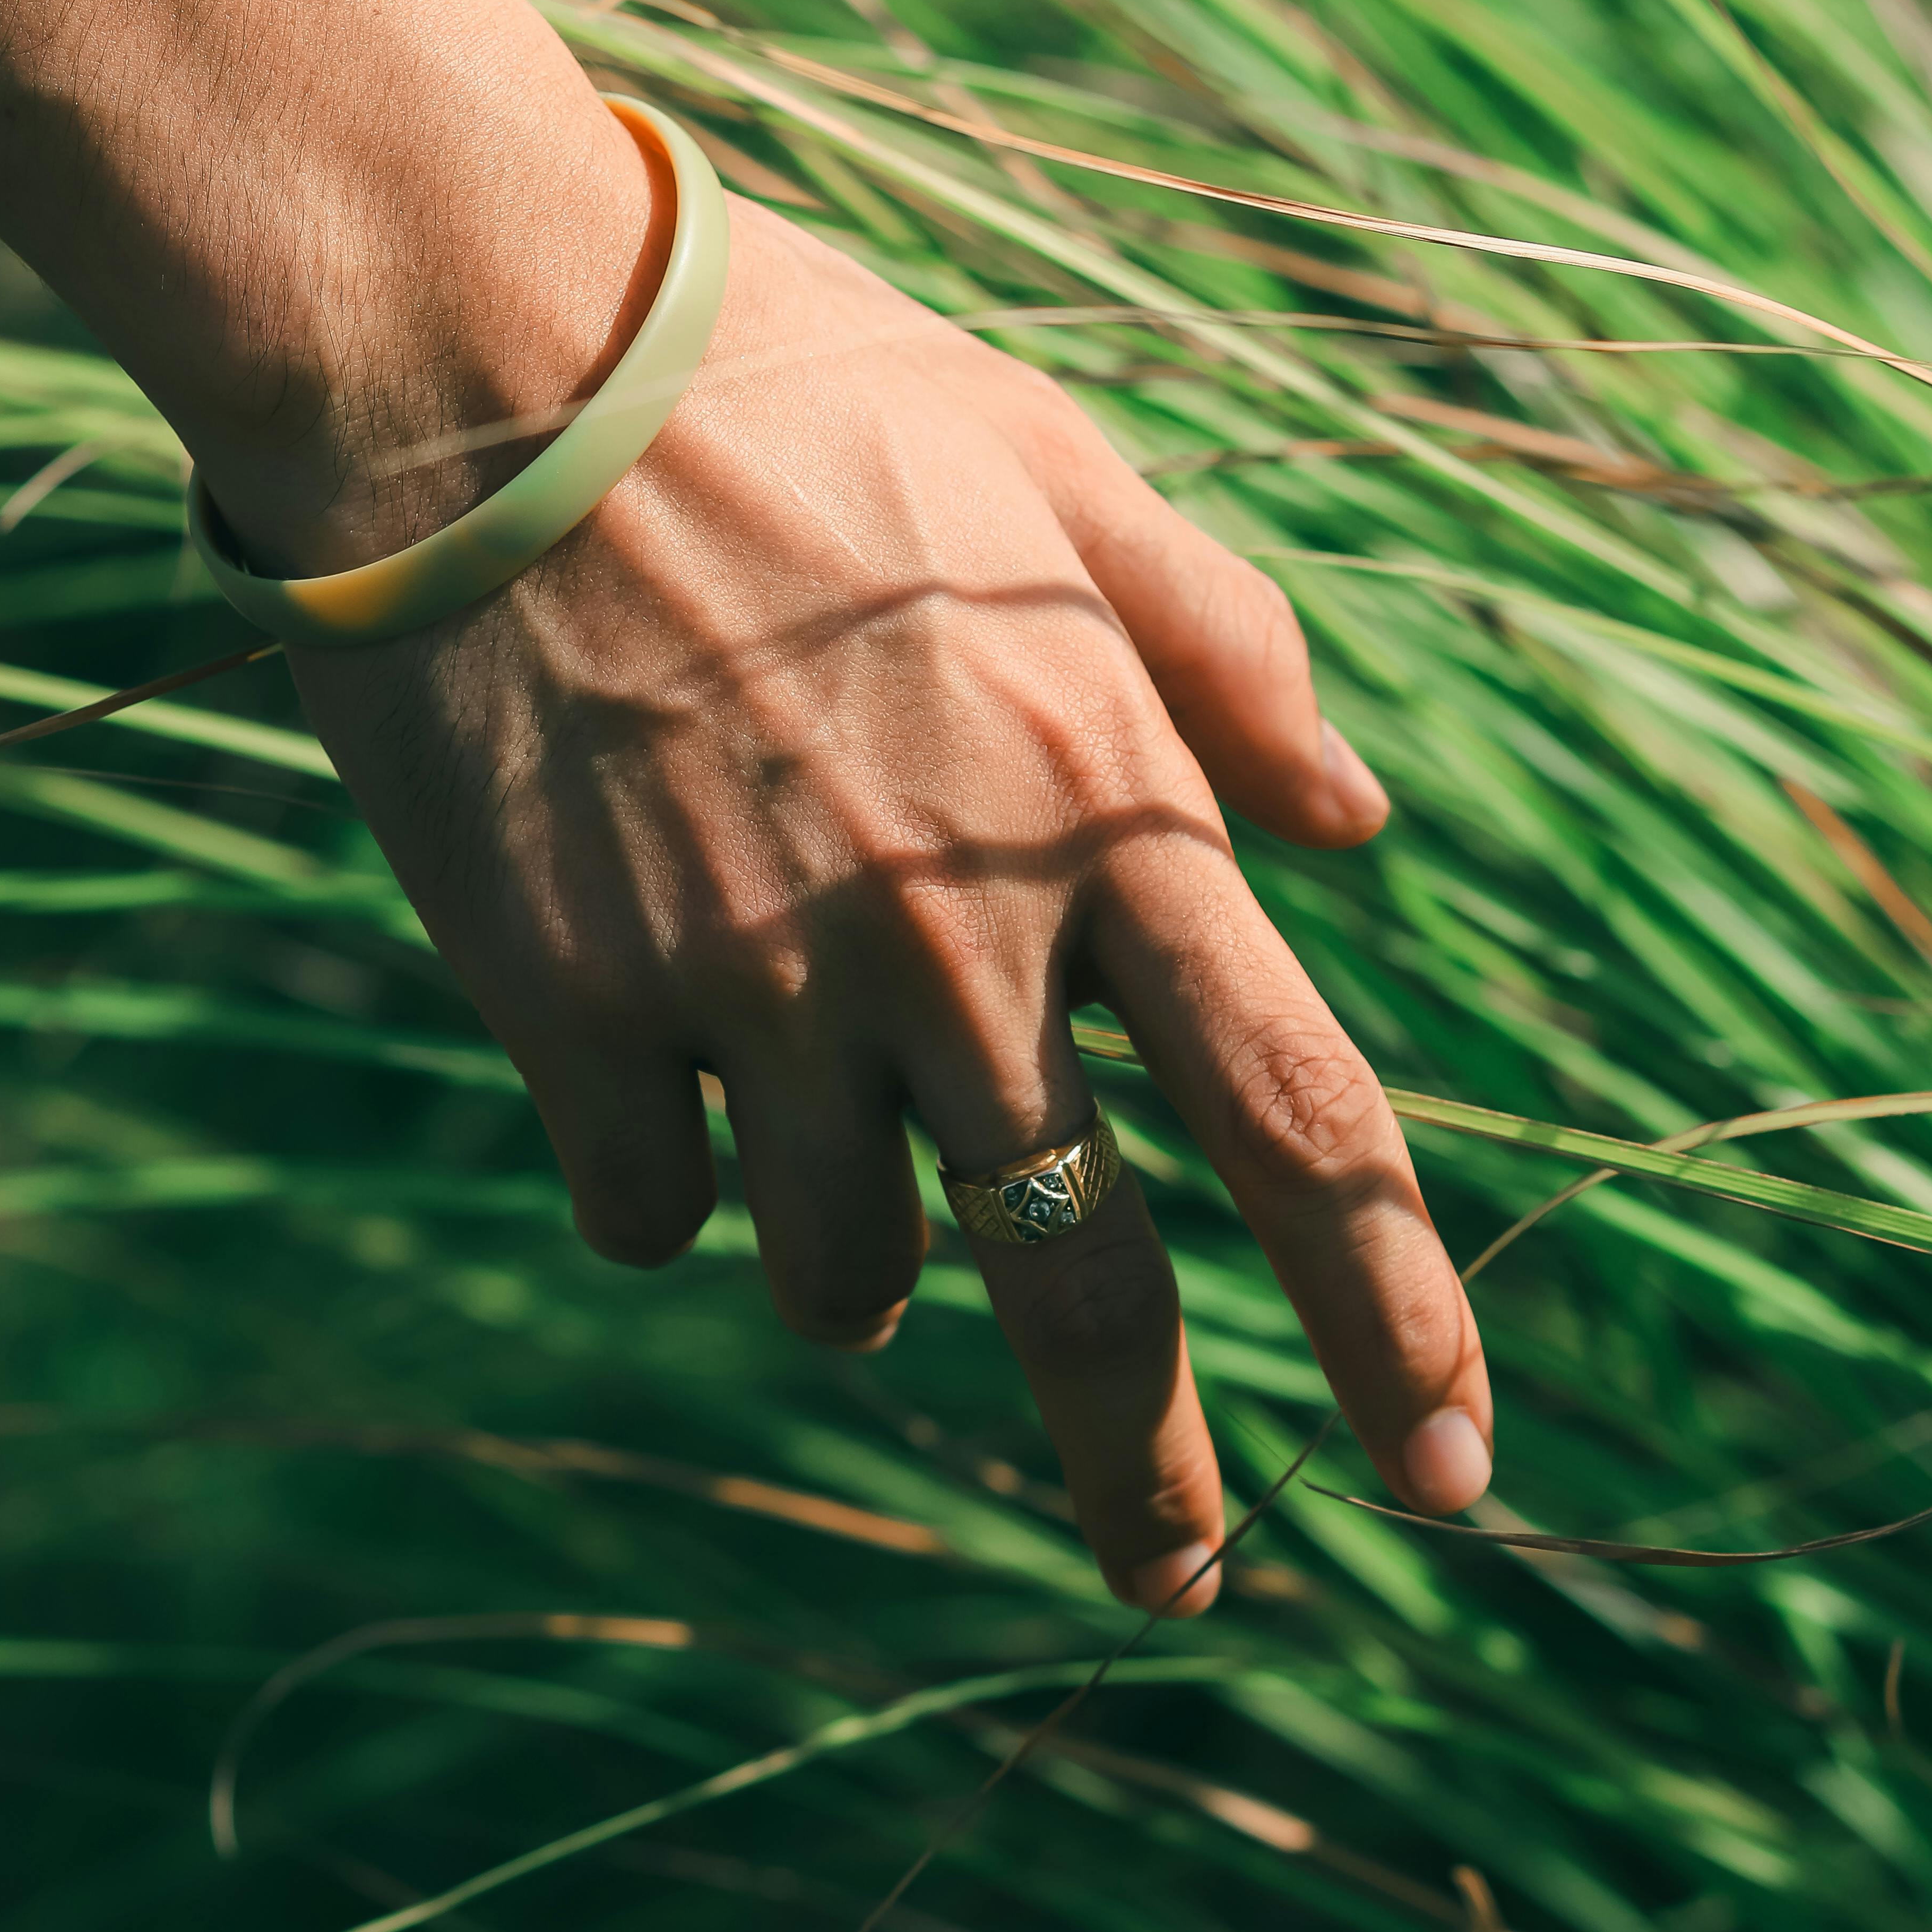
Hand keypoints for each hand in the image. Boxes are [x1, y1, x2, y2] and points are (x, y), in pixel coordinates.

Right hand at [276, 186, 1494, 1610]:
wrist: (480, 350)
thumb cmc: (791, 387)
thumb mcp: (1058, 468)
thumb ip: (1226, 656)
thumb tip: (1356, 826)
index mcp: (1108, 809)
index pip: (1304, 1123)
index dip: (1395, 1320)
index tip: (1450, 1473)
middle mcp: (957, 938)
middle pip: (1090, 1287)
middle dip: (1145, 1468)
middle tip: (1182, 1581)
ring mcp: (759, 988)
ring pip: (851, 1273)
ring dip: (860, 1260)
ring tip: (826, 1147)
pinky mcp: (576, 1008)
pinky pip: (654, 1208)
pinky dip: (668, 1180)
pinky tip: (648, 1065)